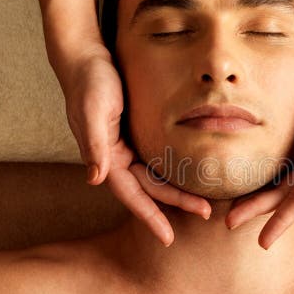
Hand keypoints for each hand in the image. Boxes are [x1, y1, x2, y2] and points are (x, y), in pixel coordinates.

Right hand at [54, 40, 210, 245]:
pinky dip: (176, 168)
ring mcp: (128, 146)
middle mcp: (117, 157)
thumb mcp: (93, 109)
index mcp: (106, 157)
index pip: (130, 195)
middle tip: (205, 214)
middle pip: (150, 188)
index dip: (149, 216)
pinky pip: (160, 157)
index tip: (167, 238)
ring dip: (179, 189)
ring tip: (206, 200)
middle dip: (176, 203)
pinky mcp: (139, 132)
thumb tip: (95, 179)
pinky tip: (196, 173)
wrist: (87, 55)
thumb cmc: (90, 80)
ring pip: (157, 175)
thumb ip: (94, 144)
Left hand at [225, 42, 293, 248]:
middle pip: (285, 194)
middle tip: (229, 223)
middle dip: (259, 210)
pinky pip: (279, 164)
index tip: (262, 242)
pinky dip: (263, 175)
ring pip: (280, 181)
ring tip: (231, 208)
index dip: (282, 221)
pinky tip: (245, 180)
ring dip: (258, 195)